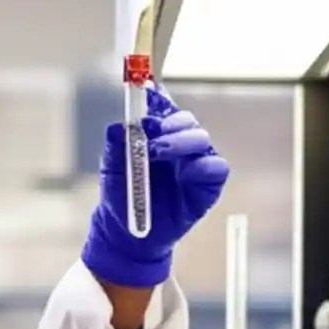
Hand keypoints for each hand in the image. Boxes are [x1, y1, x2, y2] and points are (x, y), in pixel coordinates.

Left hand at [81, 86, 228, 287]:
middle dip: (169, 123)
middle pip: (185, 119)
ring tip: (159, 153)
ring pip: (201, 137)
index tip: (147, 94)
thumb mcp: (112, 170)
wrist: (129, 235)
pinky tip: (186, 174)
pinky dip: (204, 166)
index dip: (158, 98)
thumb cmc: (121, 197)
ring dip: (181, 141)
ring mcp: (194, 162)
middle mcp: (178, 144)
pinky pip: (216, 167)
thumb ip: (115, 145)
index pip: (164, 107)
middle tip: (151, 133)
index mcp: (156, 135)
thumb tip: (118, 126)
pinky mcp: (207, 184)